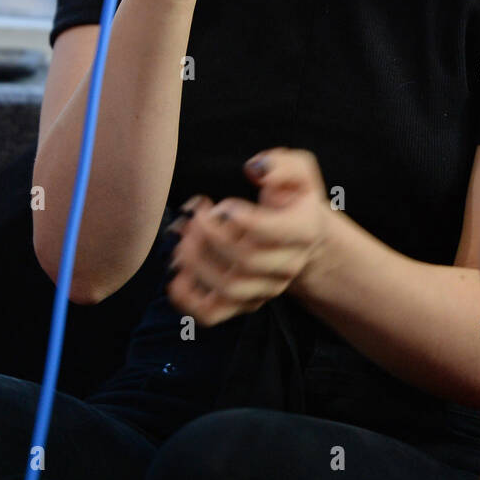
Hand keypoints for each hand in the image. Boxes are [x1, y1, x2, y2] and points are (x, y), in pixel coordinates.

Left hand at [165, 149, 333, 325]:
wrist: (301, 237)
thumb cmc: (292, 198)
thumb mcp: (298, 171)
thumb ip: (281, 165)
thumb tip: (255, 169)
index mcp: (303, 230)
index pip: (272, 232)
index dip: (240, 218)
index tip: (220, 204)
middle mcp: (288, 265)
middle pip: (247, 260)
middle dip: (211, 235)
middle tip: (196, 215)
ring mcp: (266, 288)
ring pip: (229, 288)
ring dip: (197, 262)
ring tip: (184, 236)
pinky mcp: (244, 303)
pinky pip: (213, 314)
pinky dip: (187, 299)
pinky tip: (176, 274)